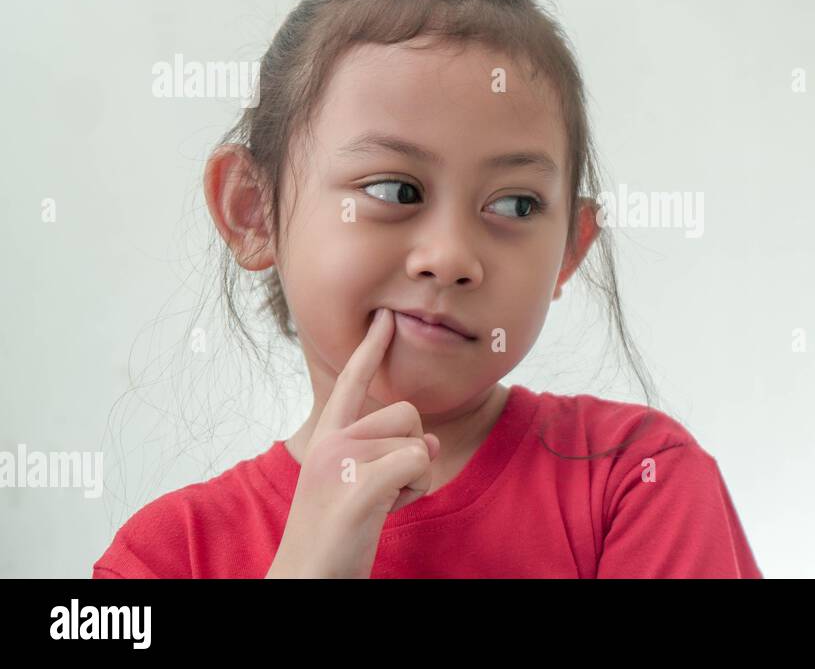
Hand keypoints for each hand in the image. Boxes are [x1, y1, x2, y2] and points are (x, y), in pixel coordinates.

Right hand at [266, 308, 439, 577]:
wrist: (308, 577)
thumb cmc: (338, 534)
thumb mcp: (363, 486)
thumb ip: (391, 457)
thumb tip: (428, 441)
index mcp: (327, 438)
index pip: (353, 382)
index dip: (371, 347)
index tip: (384, 316)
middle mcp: (330, 441)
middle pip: (407, 414)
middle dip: (411, 453)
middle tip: (380, 491)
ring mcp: (341, 462)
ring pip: (416, 443)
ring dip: (413, 478)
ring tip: (378, 504)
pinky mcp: (357, 486)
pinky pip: (417, 464)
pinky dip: (414, 489)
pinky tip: (384, 511)